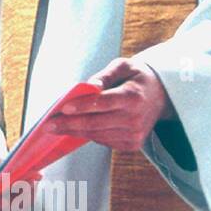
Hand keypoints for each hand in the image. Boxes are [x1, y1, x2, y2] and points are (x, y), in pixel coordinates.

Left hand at [41, 58, 173, 151]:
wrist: (161, 97)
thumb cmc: (137, 78)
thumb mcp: (124, 66)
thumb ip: (105, 75)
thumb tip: (89, 86)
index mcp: (133, 96)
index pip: (102, 103)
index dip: (81, 106)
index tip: (62, 108)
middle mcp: (135, 118)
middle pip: (95, 123)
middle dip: (69, 124)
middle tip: (49, 124)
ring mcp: (134, 134)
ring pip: (96, 135)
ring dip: (74, 131)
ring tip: (57, 126)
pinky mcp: (131, 144)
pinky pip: (103, 140)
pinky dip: (89, 134)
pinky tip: (78, 127)